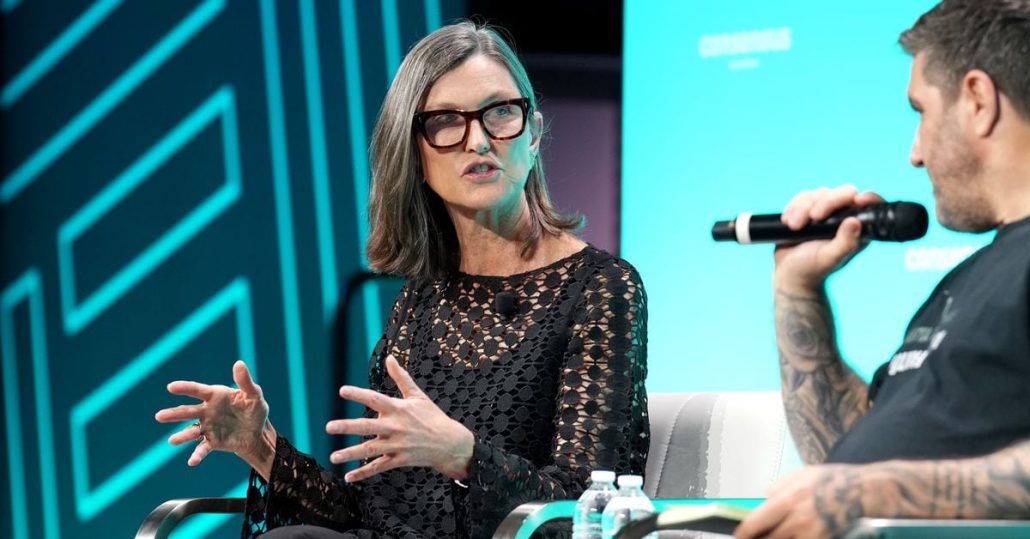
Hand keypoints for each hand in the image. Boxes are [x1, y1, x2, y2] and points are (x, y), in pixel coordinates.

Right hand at [155, 360, 273, 471]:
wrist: (257, 432)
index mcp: (215, 396)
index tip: (171, 387)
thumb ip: (245, 382)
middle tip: (159, 416)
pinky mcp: (213, 442)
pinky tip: (192, 462)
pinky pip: (203, 448)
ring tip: (172, 441)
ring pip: (191, 431)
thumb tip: (239, 364)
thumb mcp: (254, 395)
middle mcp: (207, 411)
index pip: (197, 390)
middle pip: (188, 412)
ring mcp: (208, 427)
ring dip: (182, 436)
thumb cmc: (254, 409)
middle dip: (174, 414)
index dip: (185, 388)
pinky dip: (197, 455)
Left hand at [326, 355, 473, 482]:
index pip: (375, 399)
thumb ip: (401, 377)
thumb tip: (390, 357)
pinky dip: (363, 473)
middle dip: (347, 427)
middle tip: (328, 427)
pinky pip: (378, 467)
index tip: (342, 391)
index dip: (359, 394)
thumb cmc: (431, 416)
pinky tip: (348, 477)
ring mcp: (397, 445)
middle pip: (367, 426)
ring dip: (351, 454)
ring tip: (333, 457)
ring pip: (370, 450)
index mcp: (399, 409)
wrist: (449, 443)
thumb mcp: (417, 396)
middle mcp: (396, 427)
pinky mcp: (399, 460)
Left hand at [735, 464, 864, 538]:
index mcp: (787, 499)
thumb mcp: (800, 475)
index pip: (756, 523)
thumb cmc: (830, 480)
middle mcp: (796, 520)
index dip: (744, 533)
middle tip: (755, 538)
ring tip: (774, 534)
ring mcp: (810, 533)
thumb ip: (778, 488)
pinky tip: (793, 535)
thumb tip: (764, 499)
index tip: (738, 535)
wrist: (861, 492)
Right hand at [773, 185, 885, 294]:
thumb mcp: (829, 259)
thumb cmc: (811, 269)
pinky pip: (803, 196)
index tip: (858, 199)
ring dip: (803, 207)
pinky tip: (788, 221)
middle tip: (813, 217)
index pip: (869, 207)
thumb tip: (855, 222)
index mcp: (857, 231)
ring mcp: (826, 213)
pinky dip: (794, 206)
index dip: (868, 198)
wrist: (788, 273)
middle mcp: (844, 218)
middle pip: (844, 193)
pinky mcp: (808, 209)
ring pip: (820, 193)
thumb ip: (845, 243)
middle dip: (826, 202)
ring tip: (794, 226)